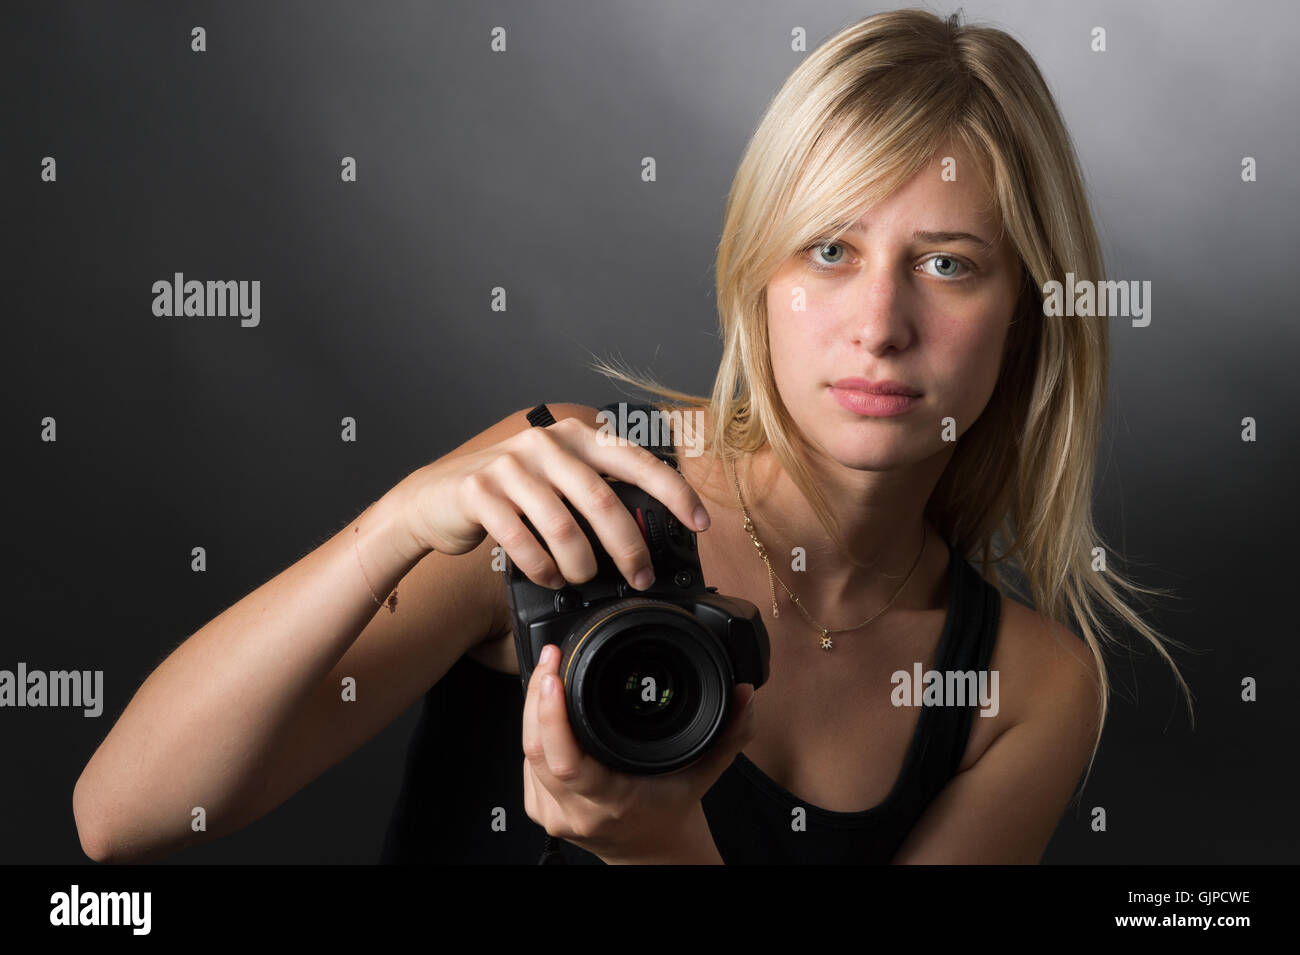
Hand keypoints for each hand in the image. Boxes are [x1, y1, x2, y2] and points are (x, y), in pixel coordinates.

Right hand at [396, 411, 709, 589]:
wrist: (435, 499)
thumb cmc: (508, 495)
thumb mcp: (557, 481)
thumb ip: (595, 493)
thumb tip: (645, 533)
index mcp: (575, 436)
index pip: (637, 460)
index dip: (674, 493)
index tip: (700, 523)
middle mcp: (546, 443)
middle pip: (603, 501)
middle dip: (629, 548)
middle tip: (640, 577)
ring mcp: (510, 465)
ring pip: (564, 527)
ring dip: (580, 565)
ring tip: (582, 579)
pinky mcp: (479, 492)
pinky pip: (523, 541)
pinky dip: (542, 569)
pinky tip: (547, 577)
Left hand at [521, 643, 756, 863]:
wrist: (654, 853)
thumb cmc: (673, 809)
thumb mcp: (706, 771)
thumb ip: (731, 732)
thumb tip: (746, 693)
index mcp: (610, 803)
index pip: (566, 761)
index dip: (552, 715)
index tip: (555, 674)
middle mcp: (575, 812)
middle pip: (535, 749)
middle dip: (537, 696)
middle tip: (551, 656)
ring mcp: (552, 813)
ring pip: (527, 753)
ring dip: (532, 708)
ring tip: (549, 671)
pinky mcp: (539, 807)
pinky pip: (527, 761)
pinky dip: (535, 728)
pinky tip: (545, 704)